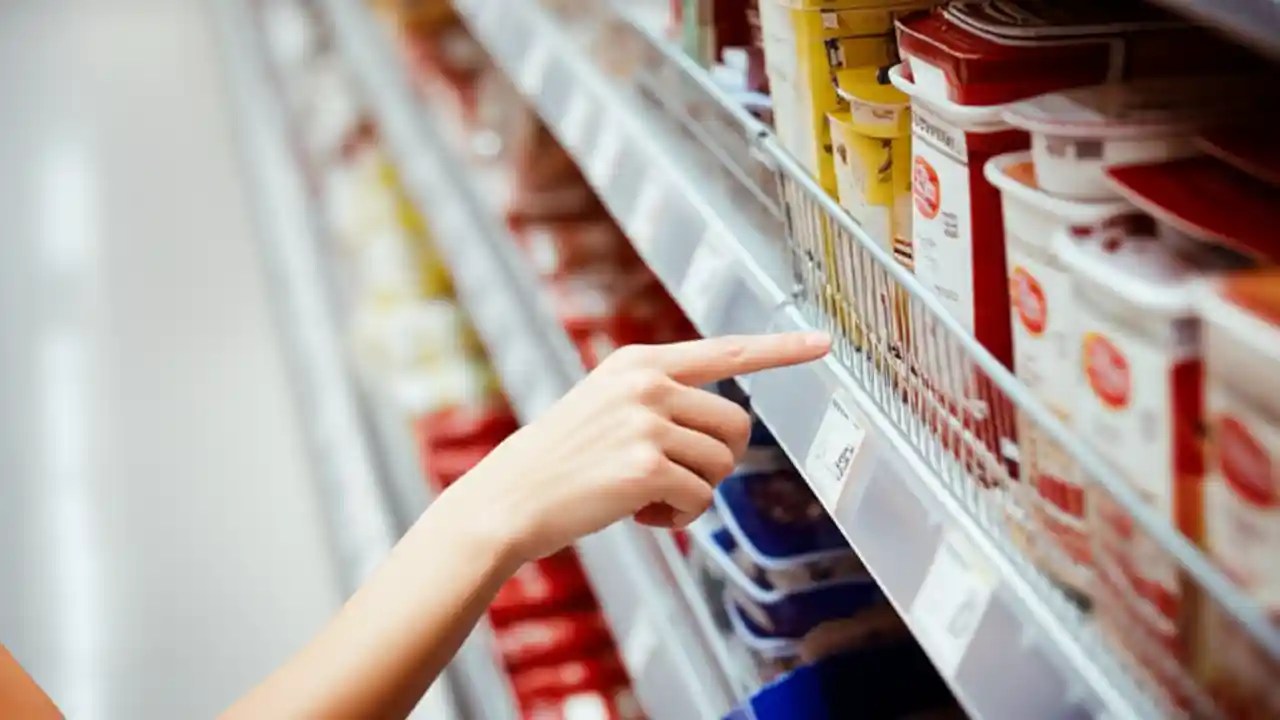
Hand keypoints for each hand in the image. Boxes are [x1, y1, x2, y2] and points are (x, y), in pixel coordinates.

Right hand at [447, 332, 830, 562]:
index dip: (780, 350)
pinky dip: (676, 515)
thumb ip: (663, 399)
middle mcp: (647, 384)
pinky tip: (636, 511)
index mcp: (640, 363)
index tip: (823, 344)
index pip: (725, 351)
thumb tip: (729, 428)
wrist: (511, 498)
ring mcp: (647, 423)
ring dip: (692, 490)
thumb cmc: (563, 459)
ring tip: (642, 492)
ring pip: (721, 465)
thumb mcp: (607, 404)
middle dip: (718, 459)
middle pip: (737, 423)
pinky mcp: (646, 466)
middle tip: (673, 475)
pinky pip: (700, 499)